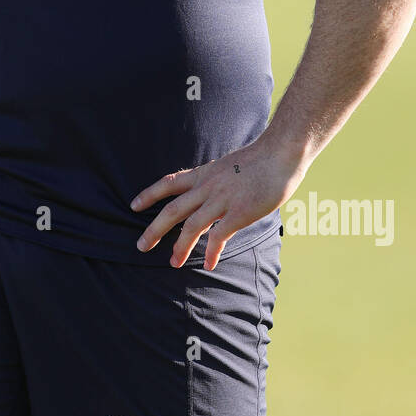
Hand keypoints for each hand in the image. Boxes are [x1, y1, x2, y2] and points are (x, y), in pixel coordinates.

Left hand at [130, 138, 305, 269]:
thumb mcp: (228, 164)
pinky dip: (213, 252)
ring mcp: (222, 200)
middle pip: (172, 210)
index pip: (168, 183)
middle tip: (141, 246)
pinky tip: (210, 264)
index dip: (149, 194)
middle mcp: (208, 187)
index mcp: (204, 174)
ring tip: (173, 262)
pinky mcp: (239, 212)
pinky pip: (220, 236)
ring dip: (180, 247)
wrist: (281, 151)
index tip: (134, 205)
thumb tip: (210, 192)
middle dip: (154, 230)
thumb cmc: (261, 158)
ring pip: (191, 227)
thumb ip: (216, 179)